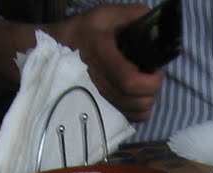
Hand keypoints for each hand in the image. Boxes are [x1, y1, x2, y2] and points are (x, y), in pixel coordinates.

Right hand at [48, 4, 164, 123]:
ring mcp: (103, 99)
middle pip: (140, 101)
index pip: (131, 82)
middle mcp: (103, 84)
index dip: (151, 80)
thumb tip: (150, 19)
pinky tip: (136, 93)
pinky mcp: (105, 108)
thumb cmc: (83, 32)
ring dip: (148, 97)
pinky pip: (131, 117)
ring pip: (138, 111)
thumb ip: (130, 15)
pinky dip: (139, 107)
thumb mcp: (104, 16)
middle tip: (151, 73)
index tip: (155, 68)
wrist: (56, 51)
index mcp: (104, 59)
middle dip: (153, 87)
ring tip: (143, 82)